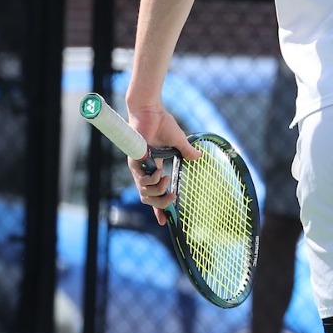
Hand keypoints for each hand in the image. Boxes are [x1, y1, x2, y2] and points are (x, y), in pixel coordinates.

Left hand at [124, 103, 198, 225]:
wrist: (150, 111)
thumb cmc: (162, 123)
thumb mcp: (178, 141)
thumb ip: (187, 152)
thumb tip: (199, 158)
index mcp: (153, 167)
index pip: (154, 192)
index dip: (159, 208)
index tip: (164, 221)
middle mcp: (144, 170)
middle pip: (147, 198)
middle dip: (160, 204)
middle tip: (172, 198)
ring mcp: (138, 167)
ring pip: (143, 193)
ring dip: (157, 191)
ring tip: (166, 180)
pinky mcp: (134, 161)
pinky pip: (142, 180)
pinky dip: (152, 180)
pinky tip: (160, 171)